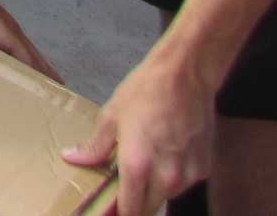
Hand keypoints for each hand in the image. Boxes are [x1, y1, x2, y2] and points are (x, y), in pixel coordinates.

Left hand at [64, 51, 212, 215]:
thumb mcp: (111, 116)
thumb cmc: (146, 91)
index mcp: (138, 165)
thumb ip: (94, 147)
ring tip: (146, 164)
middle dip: (135, 203)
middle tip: (123, 189)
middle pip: (148, 208)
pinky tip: (166, 154)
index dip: (119, 214)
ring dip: (154, 189)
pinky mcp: (203, 168)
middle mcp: (166, 176)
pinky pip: (183, 183)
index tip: (110, 211)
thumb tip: (72, 158)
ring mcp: (188, 174)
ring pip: (166, 196)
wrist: (184, 76)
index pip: (130, 210)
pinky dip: (173, 177)